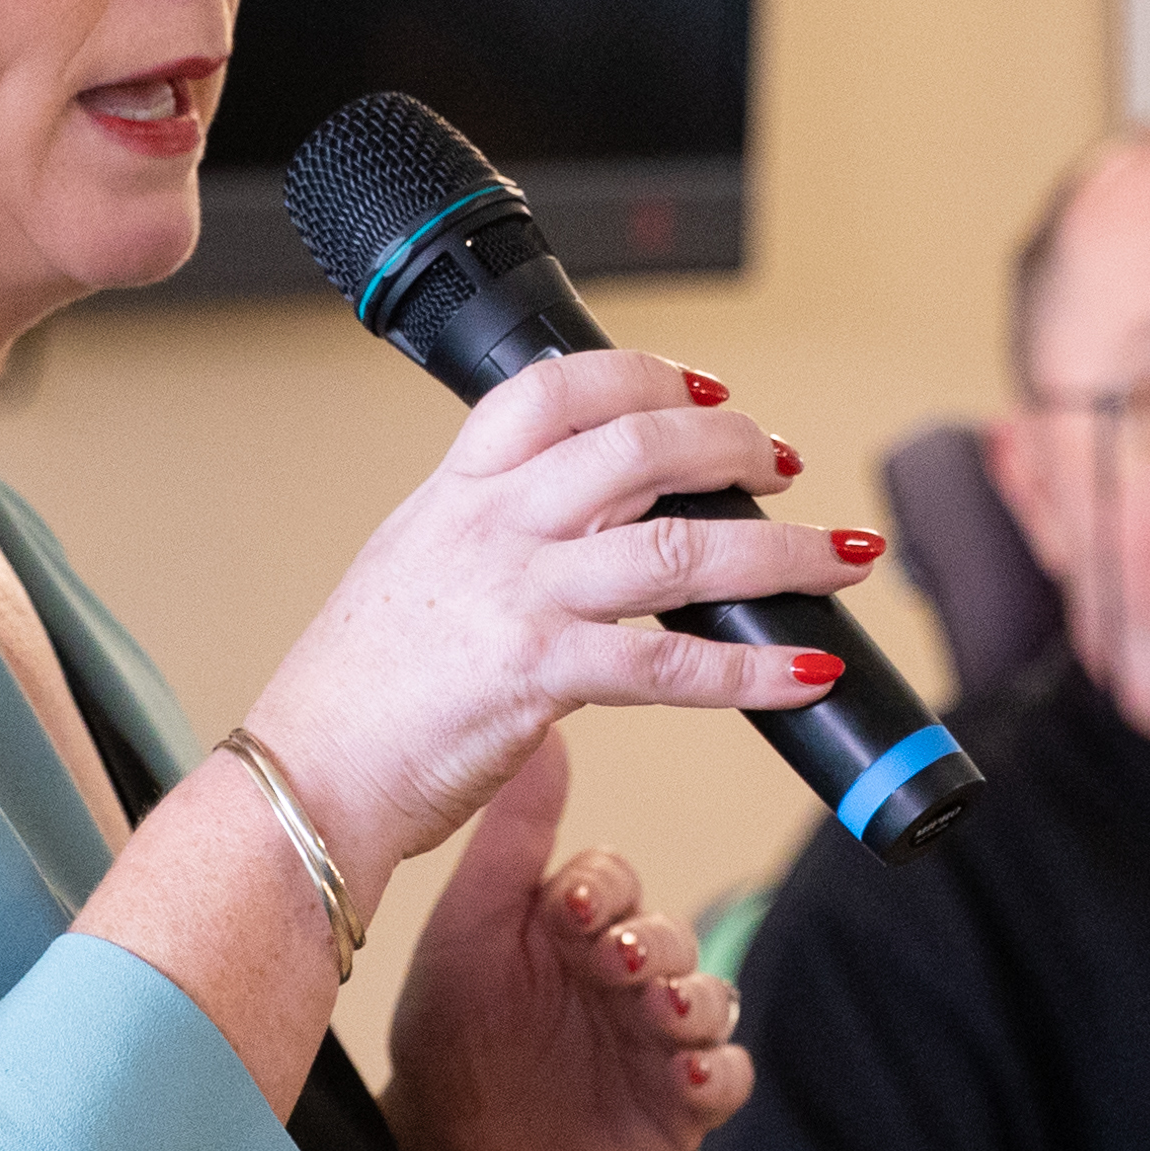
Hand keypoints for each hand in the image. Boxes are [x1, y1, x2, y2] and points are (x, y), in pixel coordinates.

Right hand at [240, 352, 878, 894]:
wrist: (307, 775)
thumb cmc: (356, 693)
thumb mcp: (413, 573)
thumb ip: (492, 539)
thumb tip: (581, 538)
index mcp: (456, 494)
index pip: (556, 391)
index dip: (644, 375)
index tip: (707, 391)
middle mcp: (491, 528)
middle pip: (639, 447)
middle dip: (735, 447)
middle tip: (786, 463)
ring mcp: (518, 596)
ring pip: (680, 547)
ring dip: (783, 550)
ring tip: (842, 554)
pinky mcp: (541, 676)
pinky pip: (674, 662)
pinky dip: (755, 668)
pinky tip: (805, 669)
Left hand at [382, 736, 749, 1150]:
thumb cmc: (453, 1029)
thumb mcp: (474, 926)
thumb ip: (514, 839)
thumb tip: (542, 737)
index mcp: (581, 922)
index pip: (615, 882)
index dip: (600, 890)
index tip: (567, 904)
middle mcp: (632, 973)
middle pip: (672, 936)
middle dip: (649, 944)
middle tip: (616, 957)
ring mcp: (660, 1039)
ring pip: (712, 1000)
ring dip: (694, 999)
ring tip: (660, 1007)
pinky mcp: (678, 1106)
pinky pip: (726, 1081)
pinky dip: (716, 1072)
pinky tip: (685, 1070)